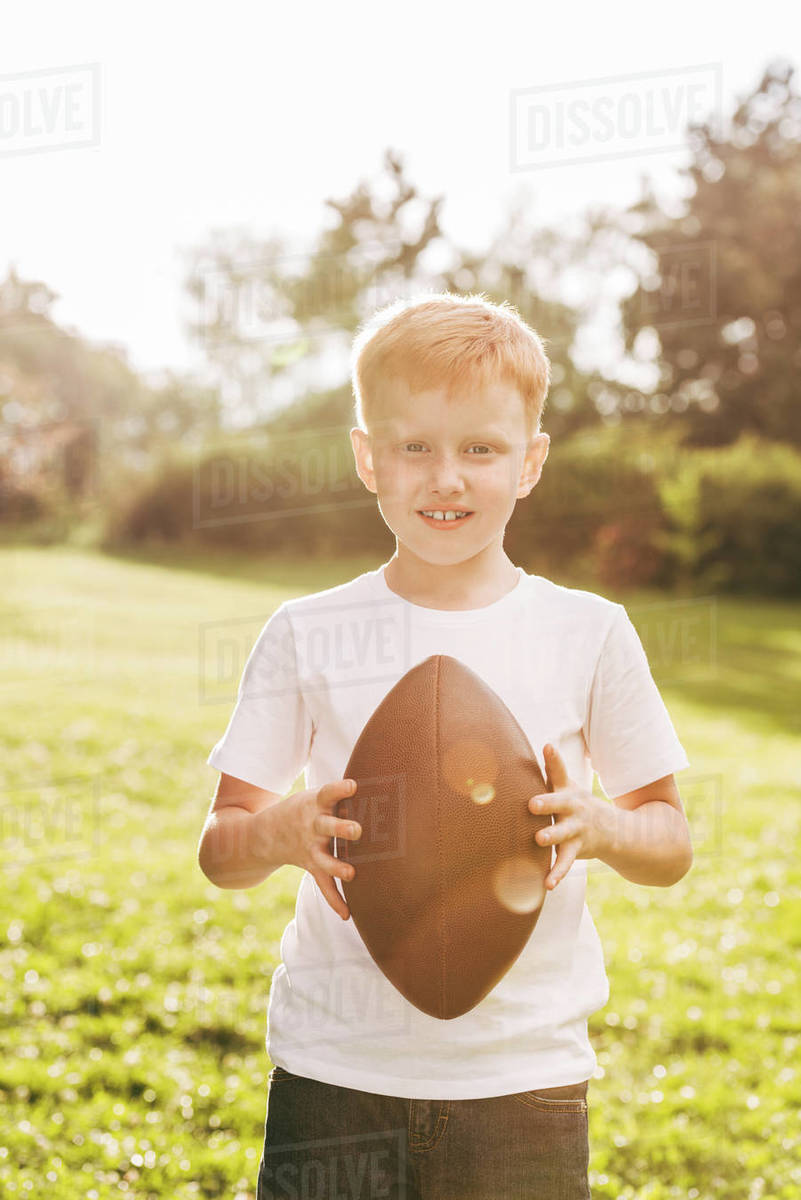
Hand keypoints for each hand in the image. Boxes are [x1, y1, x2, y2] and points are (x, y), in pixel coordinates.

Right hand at [274, 779, 361, 920]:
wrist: (267, 833)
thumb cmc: (306, 809)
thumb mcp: (316, 796)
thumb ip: (341, 794)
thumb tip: (383, 782)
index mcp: (316, 804)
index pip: (327, 793)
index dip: (339, 789)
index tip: (352, 785)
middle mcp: (313, 826)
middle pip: (327, 827)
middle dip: (341, 829)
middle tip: (357, 830)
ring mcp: (311, 848)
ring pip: (324, 859)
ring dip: (337, 866)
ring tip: (351, 874)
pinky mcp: (312, 866)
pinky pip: (323, 885)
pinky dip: (334, 900)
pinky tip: (347, 914)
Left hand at [530, 744, 610, 890]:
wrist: (613, 832)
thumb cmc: (577, 804)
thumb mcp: (569, 785)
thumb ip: (555, 768)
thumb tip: (546, 742)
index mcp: (568, 792)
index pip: (559, 774)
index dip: (553, 761)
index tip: (547, 747)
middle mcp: (573, 810)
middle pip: (559, 805)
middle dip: (546, 804)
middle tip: (532, 804)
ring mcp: (576, 831)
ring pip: (562, 835)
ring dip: (551, 837)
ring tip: (539, 840)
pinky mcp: (576, 851)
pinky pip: (564, 863)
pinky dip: (556, 874)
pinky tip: (547, 884)